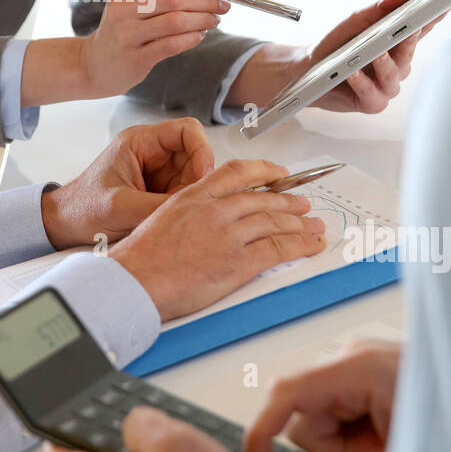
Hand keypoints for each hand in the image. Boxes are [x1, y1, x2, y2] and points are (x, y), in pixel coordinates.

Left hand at [40, 118, 214, 249]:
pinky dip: (181, 207)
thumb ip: (161, 205)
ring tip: (164, 216)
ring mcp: (157, 171)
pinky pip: (183, 193)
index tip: (200, 180)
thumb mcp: (123, 208)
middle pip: (196, 156)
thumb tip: (198, 207)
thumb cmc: (84, 210)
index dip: (203, 151)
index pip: (188, 130)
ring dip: (187, 197)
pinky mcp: (158, 190)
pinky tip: (163, 221)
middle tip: (180, 206)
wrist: (64, 225)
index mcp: (140, 141)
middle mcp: (152, 152)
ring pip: (193, 177)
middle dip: (195, 182)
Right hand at [78, 0, 229, 99]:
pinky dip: (192, 38)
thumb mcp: (132, 5)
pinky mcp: (135, 58)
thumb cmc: (124, 31)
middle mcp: (122, 9)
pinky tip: (200, 35)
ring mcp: (127, 35)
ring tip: (215, 20)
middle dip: (206, 0)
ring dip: (203, 19)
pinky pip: (172, 45)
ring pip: (176, 21)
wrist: (94, 65)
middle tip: (224, 5)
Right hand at [107, 158, 325, 320]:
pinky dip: (300, 246)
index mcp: (194, 196)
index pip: (237, 172)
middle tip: (304, 205)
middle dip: (289, 201)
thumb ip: (190, 211)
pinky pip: (278, 249)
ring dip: (300, 224)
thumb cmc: (141, 258)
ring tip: (314, 226)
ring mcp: (228, 234)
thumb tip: (209, 218)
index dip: (264, 170)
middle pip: (263, 198)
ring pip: (275, 221)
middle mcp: (214, 210)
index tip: (279, 174)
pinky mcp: (237, 261)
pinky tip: (311, 246)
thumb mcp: (162, 218)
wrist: (136, 281)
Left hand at [227, 0, 447, 116]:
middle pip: (408, 52)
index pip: (420, 29)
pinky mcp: (372, 102)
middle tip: (410, 27)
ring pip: (393, 75)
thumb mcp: (356, 20)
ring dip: (385, 64)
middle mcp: (397, 65)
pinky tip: (354, 73)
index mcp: (396, 43)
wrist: (308, 70)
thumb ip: (380, 7)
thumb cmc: (337, 44)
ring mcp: (386, 85)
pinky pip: (373, 94)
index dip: (434, 18)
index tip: (445, 6)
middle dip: (409, 39)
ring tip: (376, 53)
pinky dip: (363, 83)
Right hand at [245, 342, 400, 451]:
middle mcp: (350, 358)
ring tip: (389, 445)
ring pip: (321, 416)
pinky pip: (339, 410)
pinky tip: (385, 435)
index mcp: (357, 370)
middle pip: (306, 413)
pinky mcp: (365, 373)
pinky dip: (355, 433)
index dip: (262, 430)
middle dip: (333, 447)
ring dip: (347, 442)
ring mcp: (358, 363)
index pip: (288, 394)